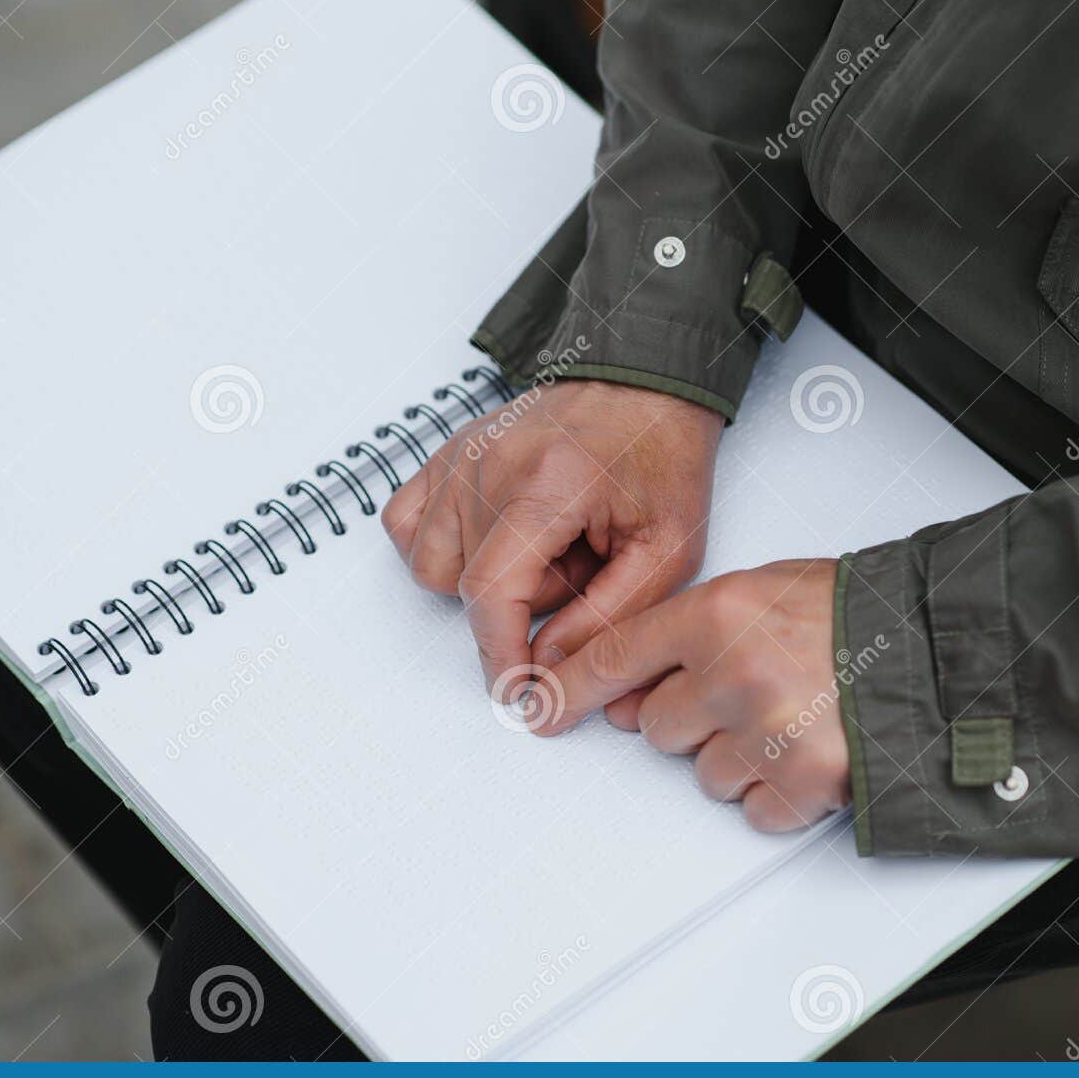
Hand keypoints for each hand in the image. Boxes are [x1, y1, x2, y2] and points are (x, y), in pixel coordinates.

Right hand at [380, 380, 722, 696]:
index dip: (502, 656)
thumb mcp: (668, 550)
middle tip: (582, 566)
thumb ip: (609, 618)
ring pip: (432, 565)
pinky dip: (446, 550)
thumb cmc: (661, 457)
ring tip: (546, 549)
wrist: (643, 385)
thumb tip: (549, 668)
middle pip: (469, 585)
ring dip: (487, 577)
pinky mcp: (444, 456)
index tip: (521, 692)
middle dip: (525, 602)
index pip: (492, 593)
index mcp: (545, 484)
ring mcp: (457, 457)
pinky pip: (410, 530)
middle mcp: (485, 465)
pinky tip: (501, 539)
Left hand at [537, 559, 851, 831]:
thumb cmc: (858, 611)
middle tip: (744, 694)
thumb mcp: (764, 587)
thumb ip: (693, 628)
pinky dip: (778, 793)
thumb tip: (633, 686)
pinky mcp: (804, 785)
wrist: (941, 645)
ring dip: (736, 758)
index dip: (569, 688)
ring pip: (703, 774)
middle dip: (689, 718)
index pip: (614, 657)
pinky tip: (809, 752)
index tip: (535, 707)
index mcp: (717, 614)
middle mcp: (731, 674)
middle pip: (654, 727)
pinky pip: (753, 811)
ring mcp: (767, 734)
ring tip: (791, 717)